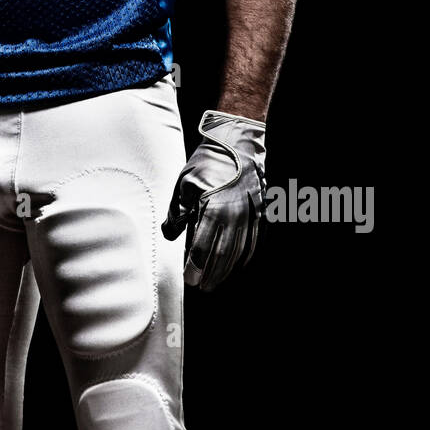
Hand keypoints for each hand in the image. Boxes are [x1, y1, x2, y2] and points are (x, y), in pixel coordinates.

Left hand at [162, 110, 266, 290]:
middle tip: (202, 287)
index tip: (189, 279)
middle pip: (223, 254)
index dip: (196, 266)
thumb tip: (170, 234)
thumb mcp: (184, 184)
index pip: (203, 247)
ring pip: (239, 250)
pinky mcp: (259, 211)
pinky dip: (243, 256)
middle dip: (211, 274)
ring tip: (216, 281)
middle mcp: (234, 215)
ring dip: (226, 269)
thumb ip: (177, 212)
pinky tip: (236, 264)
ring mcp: (250, 214)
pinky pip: (253, 240)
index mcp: (213, 208)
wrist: (238, 142)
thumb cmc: (208, 161)